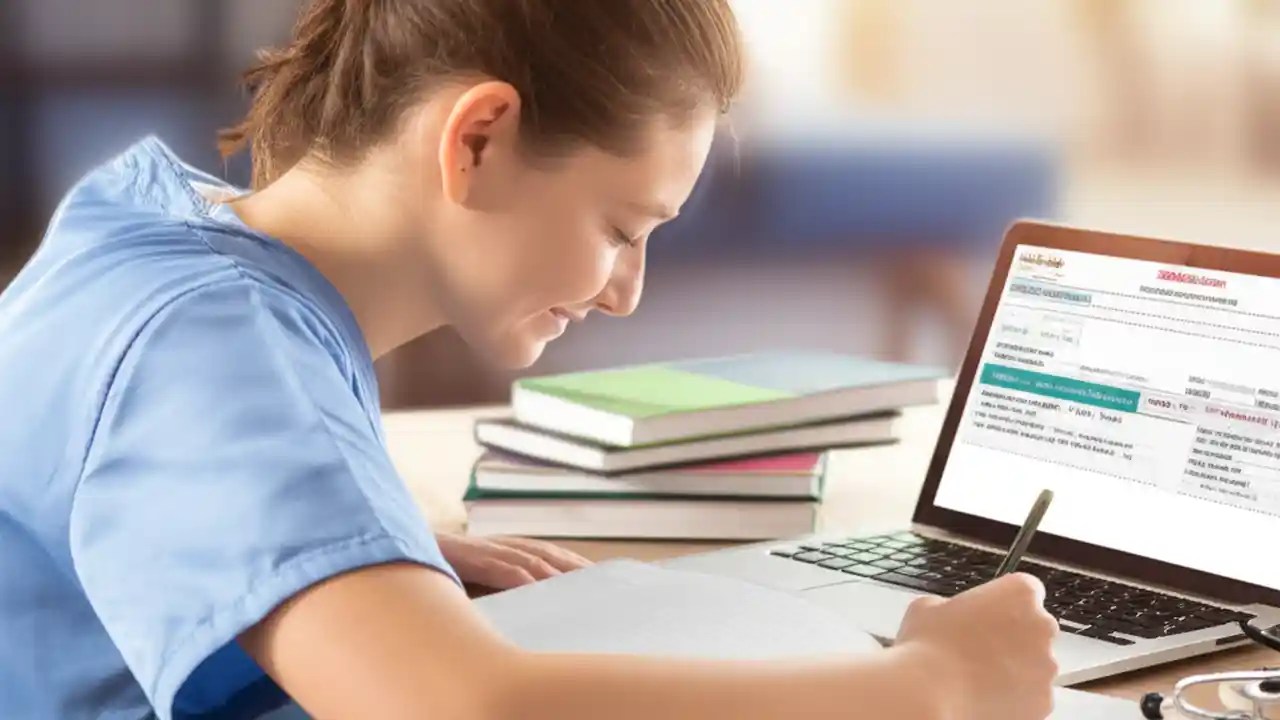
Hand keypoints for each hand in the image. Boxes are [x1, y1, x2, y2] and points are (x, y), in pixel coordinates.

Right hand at [437, 533, 591, 592]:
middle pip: (548, 554)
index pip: (549, 553)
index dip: (573, 562)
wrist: (404, 551)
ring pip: (530, 560)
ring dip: (556, 571)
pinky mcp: (471, 558)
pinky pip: (500, 568)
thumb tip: (526, 599)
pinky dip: (520, 577)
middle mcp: (501, 545)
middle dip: (575, 566)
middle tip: (601, 581)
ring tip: (579, 584)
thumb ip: (501, 585)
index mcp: (506, 548)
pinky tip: (536, 586)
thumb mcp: (478, 577)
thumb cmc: (444, 569)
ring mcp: (487, 550)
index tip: (598, 575)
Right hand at [895, 573, 1058, 719]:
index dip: (1005, 605)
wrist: (931, 694)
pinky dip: (1014, 698)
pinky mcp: (1043, 702)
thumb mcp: (928, 607)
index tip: (988, 616)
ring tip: (977, 678)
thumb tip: (950, 618)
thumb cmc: (928, 646)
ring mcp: (1046, 667)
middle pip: (1035, 629)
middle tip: (980, 649)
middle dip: (1013, 638)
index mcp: (1020, 593)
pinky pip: (1032, 697)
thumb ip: (951, 606)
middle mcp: (1041, 626)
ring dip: (1015, 669)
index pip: (1026, 591)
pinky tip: (984, 697)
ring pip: (1034, 666)